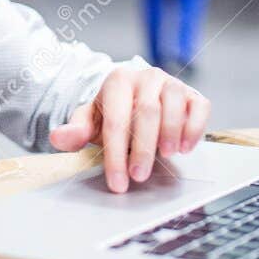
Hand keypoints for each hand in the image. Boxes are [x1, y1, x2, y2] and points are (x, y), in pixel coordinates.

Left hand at [48, 65, 209, 192]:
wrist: (136, 99)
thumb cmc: (113, 113)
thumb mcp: (91, 121)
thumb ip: (75, 131)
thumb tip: (58, 137)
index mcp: (118, 81)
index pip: (116, 120)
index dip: (116, 154)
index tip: (117, 181)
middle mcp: (147, 77)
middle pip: (146, 113)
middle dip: (142, 148)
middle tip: (139, 176)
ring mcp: (172, 83)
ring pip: (174, 105)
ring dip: (171, 133)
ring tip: (166, 155)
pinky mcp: (193, 94)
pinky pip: (199, 107)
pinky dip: (195, 128)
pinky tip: (186, 148)